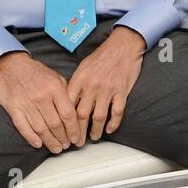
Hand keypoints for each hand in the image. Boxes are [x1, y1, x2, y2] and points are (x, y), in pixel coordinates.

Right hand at [0, 51, 81, 151]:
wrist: (11, 65)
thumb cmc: (36, 72)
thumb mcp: (56, 77)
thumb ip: (65, 93)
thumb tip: (75, 110)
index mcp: (55, 89)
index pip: (68, 114)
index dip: (73, 129)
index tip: (76, 137)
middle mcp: (42, 97)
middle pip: (56, 124)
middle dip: (63, 138)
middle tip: (67, 146)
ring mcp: (27, 104)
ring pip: (41, 128)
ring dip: (50, 141)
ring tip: (56, 148)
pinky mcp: (14, 109)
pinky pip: (23, 126)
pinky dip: (31, 137)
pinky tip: (38, 144)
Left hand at [64, 26, 145, 141]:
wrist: (123, 46)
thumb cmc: (102, 56)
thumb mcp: (83, 67)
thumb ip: (75, 84)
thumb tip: (68, 101)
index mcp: (80, 80)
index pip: (68, 106)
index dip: (65, 122)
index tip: (64, 132)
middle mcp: (92, 86)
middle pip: (82, 115)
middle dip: (78, 132)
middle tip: (77, 142)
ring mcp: (107, 89)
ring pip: (99, 116)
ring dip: (95, 130)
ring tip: (94, 137)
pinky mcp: (121, 91)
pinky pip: (117, 111)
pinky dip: (113, 123)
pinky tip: (110, 129)